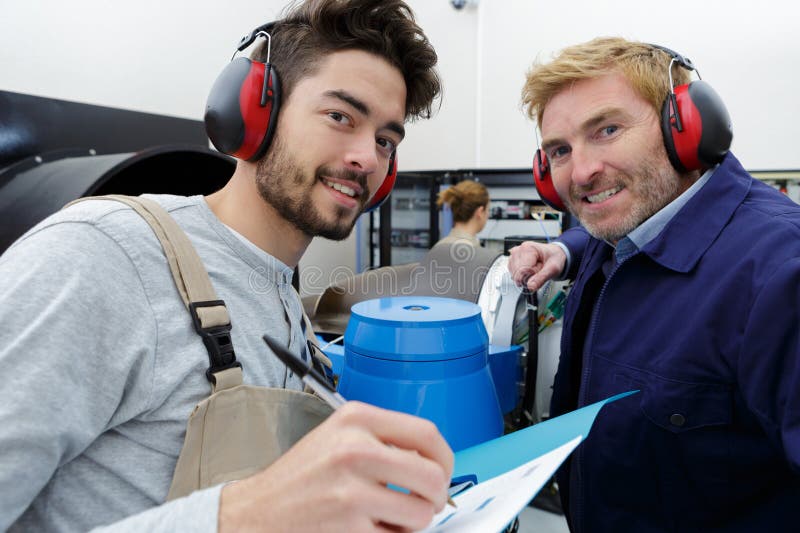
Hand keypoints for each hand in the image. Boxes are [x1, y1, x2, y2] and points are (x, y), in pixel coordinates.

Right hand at [219, 401, 453, 531]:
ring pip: (420, 512)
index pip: (427, 433)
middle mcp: (354, 448)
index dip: (445, 458)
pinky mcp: (347, 524)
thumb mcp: (339, 437)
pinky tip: (367, 528)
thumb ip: (383, 439)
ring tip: (389, 518)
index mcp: (356, 419)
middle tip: (425, 503)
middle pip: (433, 474)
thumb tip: (433, 459)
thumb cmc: (301, 477)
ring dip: (412, 522)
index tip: (442, 471)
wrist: (257, 512)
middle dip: (436, 496)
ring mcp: (351, 488)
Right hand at [508, 241, 566, 291]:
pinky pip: (514, 274)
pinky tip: (529, 270)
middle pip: (517, 273)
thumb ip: (541, 278)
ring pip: (514, 275)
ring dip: (525, 276)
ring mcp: (514, 255)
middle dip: (528, 276)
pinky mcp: (512, 261)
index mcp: (528, 248)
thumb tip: (530, 287)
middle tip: (539, 270)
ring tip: (535, 269)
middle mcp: (518, 250)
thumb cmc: (554, 258)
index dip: (531, 277)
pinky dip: (521, 276)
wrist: (554, 255)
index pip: (522, 270)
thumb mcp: (553, 269)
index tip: (539, 274)